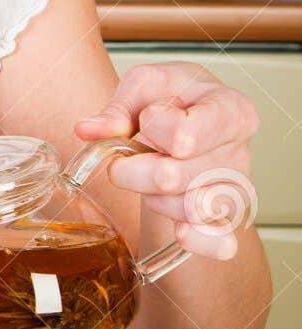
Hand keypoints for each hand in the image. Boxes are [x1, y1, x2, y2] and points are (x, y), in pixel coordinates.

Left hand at [75, 62, 259, 259]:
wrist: (196, 117)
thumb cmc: (176, 99)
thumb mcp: (146, 86)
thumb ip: (118, 109)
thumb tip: (88, 131)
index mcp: (232, 111)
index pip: (183, 134)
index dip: (153, 125)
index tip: (152, 116)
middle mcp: (241, 153)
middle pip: (172, 177)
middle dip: (134, 168)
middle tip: (133, 155)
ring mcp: (236, 190)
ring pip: (185, 210)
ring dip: (152, 196)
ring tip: (156, 174)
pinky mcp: (226, 220)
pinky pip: (218, 242)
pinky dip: (195, 240)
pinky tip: (180, 232)